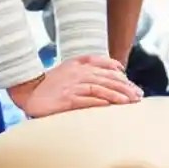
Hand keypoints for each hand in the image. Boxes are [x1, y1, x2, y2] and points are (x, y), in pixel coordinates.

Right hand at [8, 55, 143, 118]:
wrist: (30, 93)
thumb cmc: (53, 82)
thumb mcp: (72, 66)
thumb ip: (93, 62)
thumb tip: (118, 67)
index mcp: (80, 65)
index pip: (107, 68)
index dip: (123, 78)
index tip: (135, 88)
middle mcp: (78, 74)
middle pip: (107, 79)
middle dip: (125, 88)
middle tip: (138, 97)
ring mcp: (72, 87)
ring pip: (100, 89)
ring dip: (117, 95)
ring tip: (130, 102)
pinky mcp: (66, 100)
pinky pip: (86, 100)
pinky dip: (99, 102)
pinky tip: (110, 105)